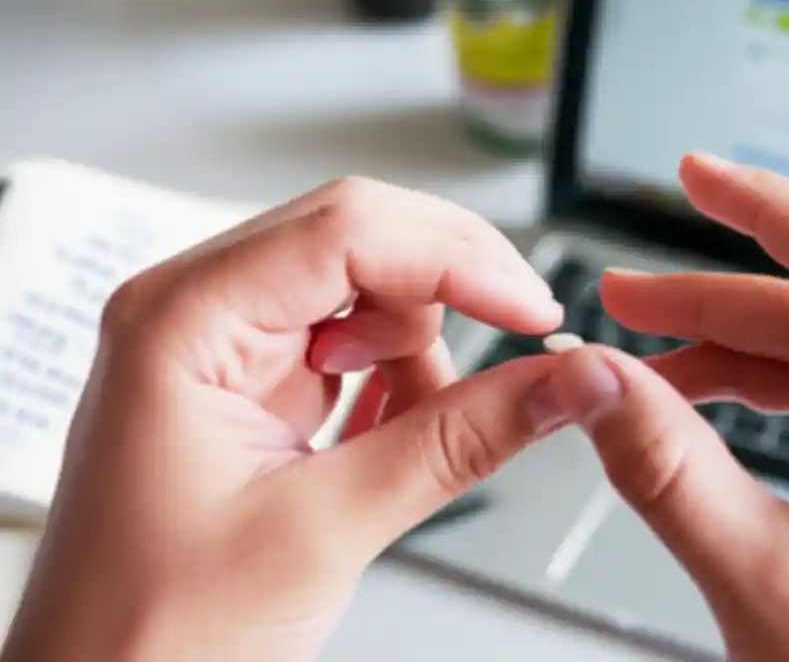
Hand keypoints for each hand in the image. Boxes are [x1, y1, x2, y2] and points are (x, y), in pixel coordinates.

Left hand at [1, 178, 567, 661]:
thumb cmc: (155, 632)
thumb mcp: (326, 530)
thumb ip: (458, 441)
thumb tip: (565, 382)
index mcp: (181, 321)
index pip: (346, 233)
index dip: (458, 261)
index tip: (534, 312)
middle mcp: (197, 314)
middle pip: (360, 240)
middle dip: (450, 288)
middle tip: (525, 340)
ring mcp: (225, 349)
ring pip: (367, 290)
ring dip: (422, 348)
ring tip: (416, 431)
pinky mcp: (253, 387)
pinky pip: (355, 344)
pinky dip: (400, 382)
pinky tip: (391, 436)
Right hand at [526, 155, 788, 661]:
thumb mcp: (763, 582)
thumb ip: (669, 472)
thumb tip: (598, 383)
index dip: (761, 206)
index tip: (694, 172)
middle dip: (718, 302)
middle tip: (623, 299)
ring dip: (737, 355)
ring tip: (647, 363)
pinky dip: (769, 402)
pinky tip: (708, 409)